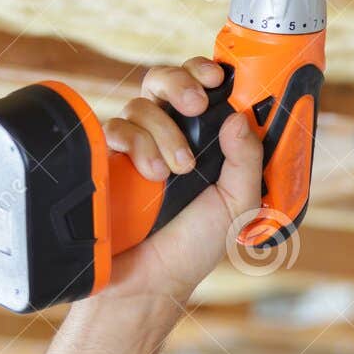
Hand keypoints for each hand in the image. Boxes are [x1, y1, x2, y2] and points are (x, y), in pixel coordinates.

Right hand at [99, 57, 262, 306]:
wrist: (149, 281)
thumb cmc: (195, 246)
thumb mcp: (238, 205)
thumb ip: (247, 161)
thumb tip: (240, 116)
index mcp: (205, 143)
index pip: (202, 91)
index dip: (205, 72)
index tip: (216, 76)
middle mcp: (169, 137)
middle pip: (165, 81)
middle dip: (180, 82)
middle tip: (195, 105)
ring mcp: (136, 147)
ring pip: (142, 104)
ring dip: (164, 132)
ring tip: (178, 170)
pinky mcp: (106, 159)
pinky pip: (115, 128)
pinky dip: (136, 144)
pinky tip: (150, 173)